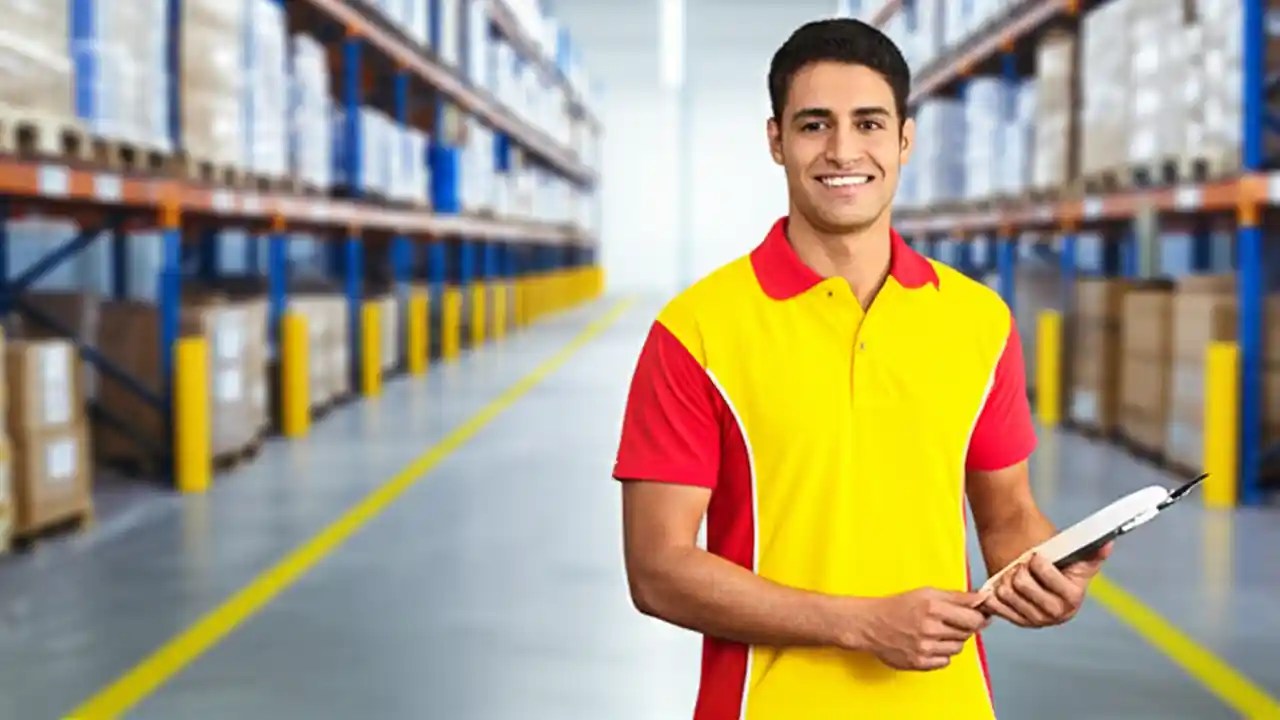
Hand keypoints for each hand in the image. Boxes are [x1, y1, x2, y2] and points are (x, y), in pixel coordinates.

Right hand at [858, 588, 991, 670]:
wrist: (870, 624)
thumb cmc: (898, 606)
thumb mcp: (926, 593)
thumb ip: (957, 596)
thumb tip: (983, 598)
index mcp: (932, 607)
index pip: (973, 618)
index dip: (979, 616)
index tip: (977, 615)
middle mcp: (929, 628)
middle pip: (967, 633)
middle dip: (963, 627)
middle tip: (949, 621)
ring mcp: (924, 648)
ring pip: (957, 648)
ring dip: (952, 640)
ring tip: (936, 632)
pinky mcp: (919, 663)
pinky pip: (945, 661)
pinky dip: (941, 653)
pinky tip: (929, 644)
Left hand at [981, 542, 1112, 627]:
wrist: (1031, 566)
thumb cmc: (1054, 557)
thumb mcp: (1072, 552)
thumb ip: (1091, 552)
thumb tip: (1107, 543)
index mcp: (1073, 597)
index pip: (1049, 578)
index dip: (1039, 564)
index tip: (1035, 555)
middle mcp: (1057, 613)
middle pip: (1023, 585)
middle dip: (1019, 569)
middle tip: (1021, 563)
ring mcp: (1036, 620)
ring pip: (1006, 593)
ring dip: (1004, 577)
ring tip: (1012, 572)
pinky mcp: (1016, 621)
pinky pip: (994, 606)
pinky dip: (992, 593)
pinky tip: (998, 584)